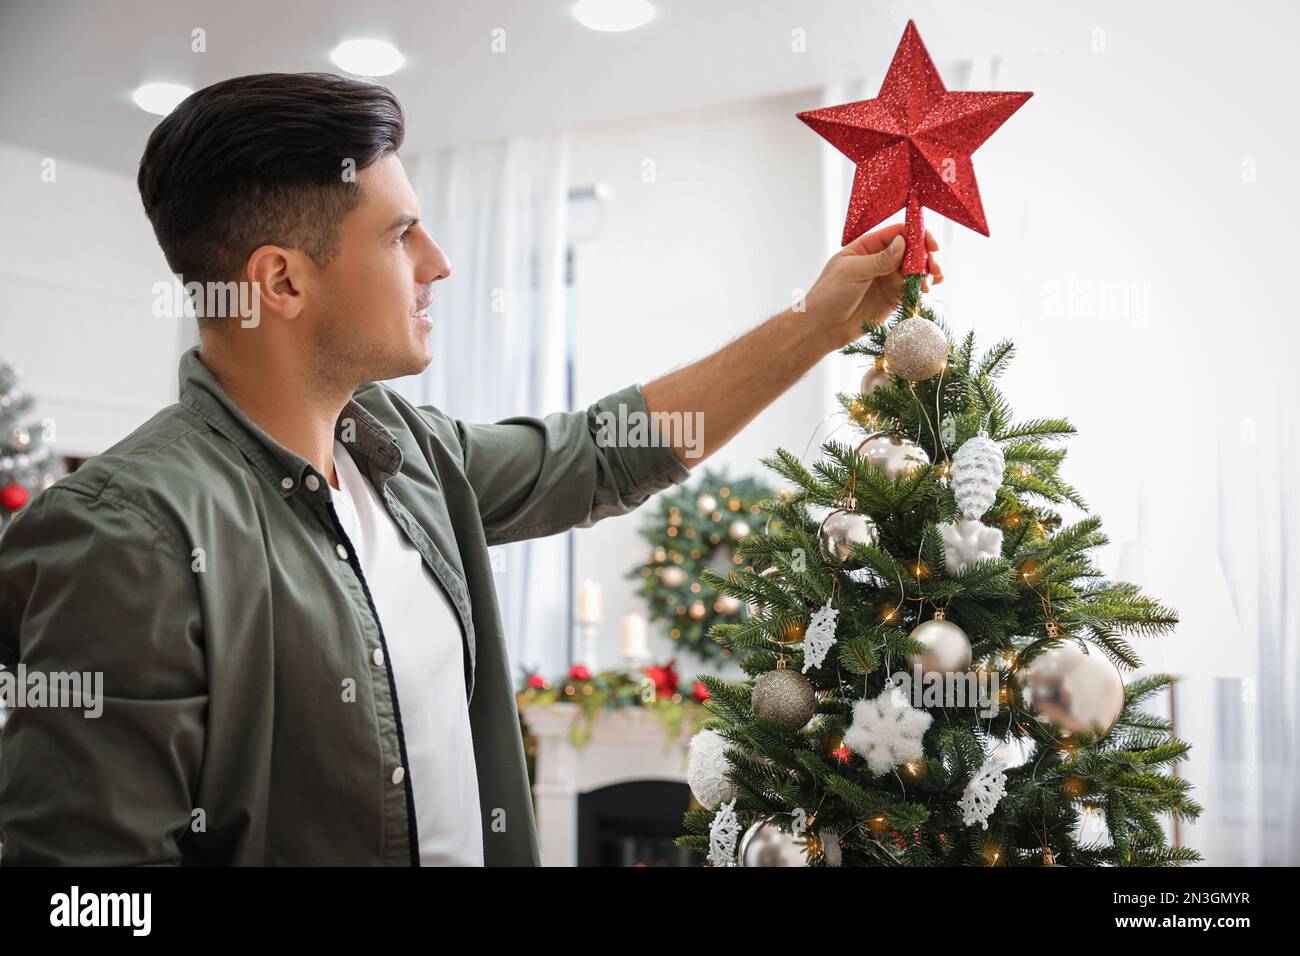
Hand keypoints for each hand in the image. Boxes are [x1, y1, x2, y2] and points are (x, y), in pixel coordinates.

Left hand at [804, 223, 942, 348]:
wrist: (822, 327)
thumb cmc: (829, 295)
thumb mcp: (853, 272)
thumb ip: (879, 259)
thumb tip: (903, 243)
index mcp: (866, 248)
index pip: (895, 233)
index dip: (915, 234)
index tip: (929, 243)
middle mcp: (879, 261)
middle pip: (910, 250)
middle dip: (925, 255)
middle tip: (934, 265)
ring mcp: (886, 279)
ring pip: (914, 269)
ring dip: (927, 271)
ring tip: (935, 278)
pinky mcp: (892, 298)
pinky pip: (912, 288)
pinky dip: (923, 286)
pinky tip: (926, 289)